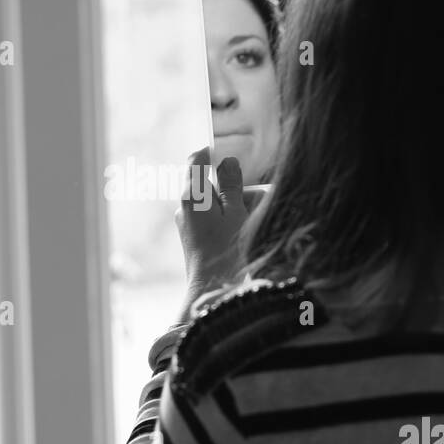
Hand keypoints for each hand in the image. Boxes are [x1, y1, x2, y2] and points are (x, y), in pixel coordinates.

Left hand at [175, 148, 262, 316]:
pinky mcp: (191, 236)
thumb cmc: (226, 250)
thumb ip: (232, 185)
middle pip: (210, 183)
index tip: (230, 155)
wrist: (212, 290)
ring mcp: (186, 221)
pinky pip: (210, 218)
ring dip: (235, 205)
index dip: (213, 153)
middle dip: (235, 188)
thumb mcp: (236, 212)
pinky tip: (244, 230)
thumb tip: (228, 162)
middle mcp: (184, 205)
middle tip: (259, 198)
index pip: (197, 160)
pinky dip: (227, 219)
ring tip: (255, 218)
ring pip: (213, 202)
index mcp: (193, 195)